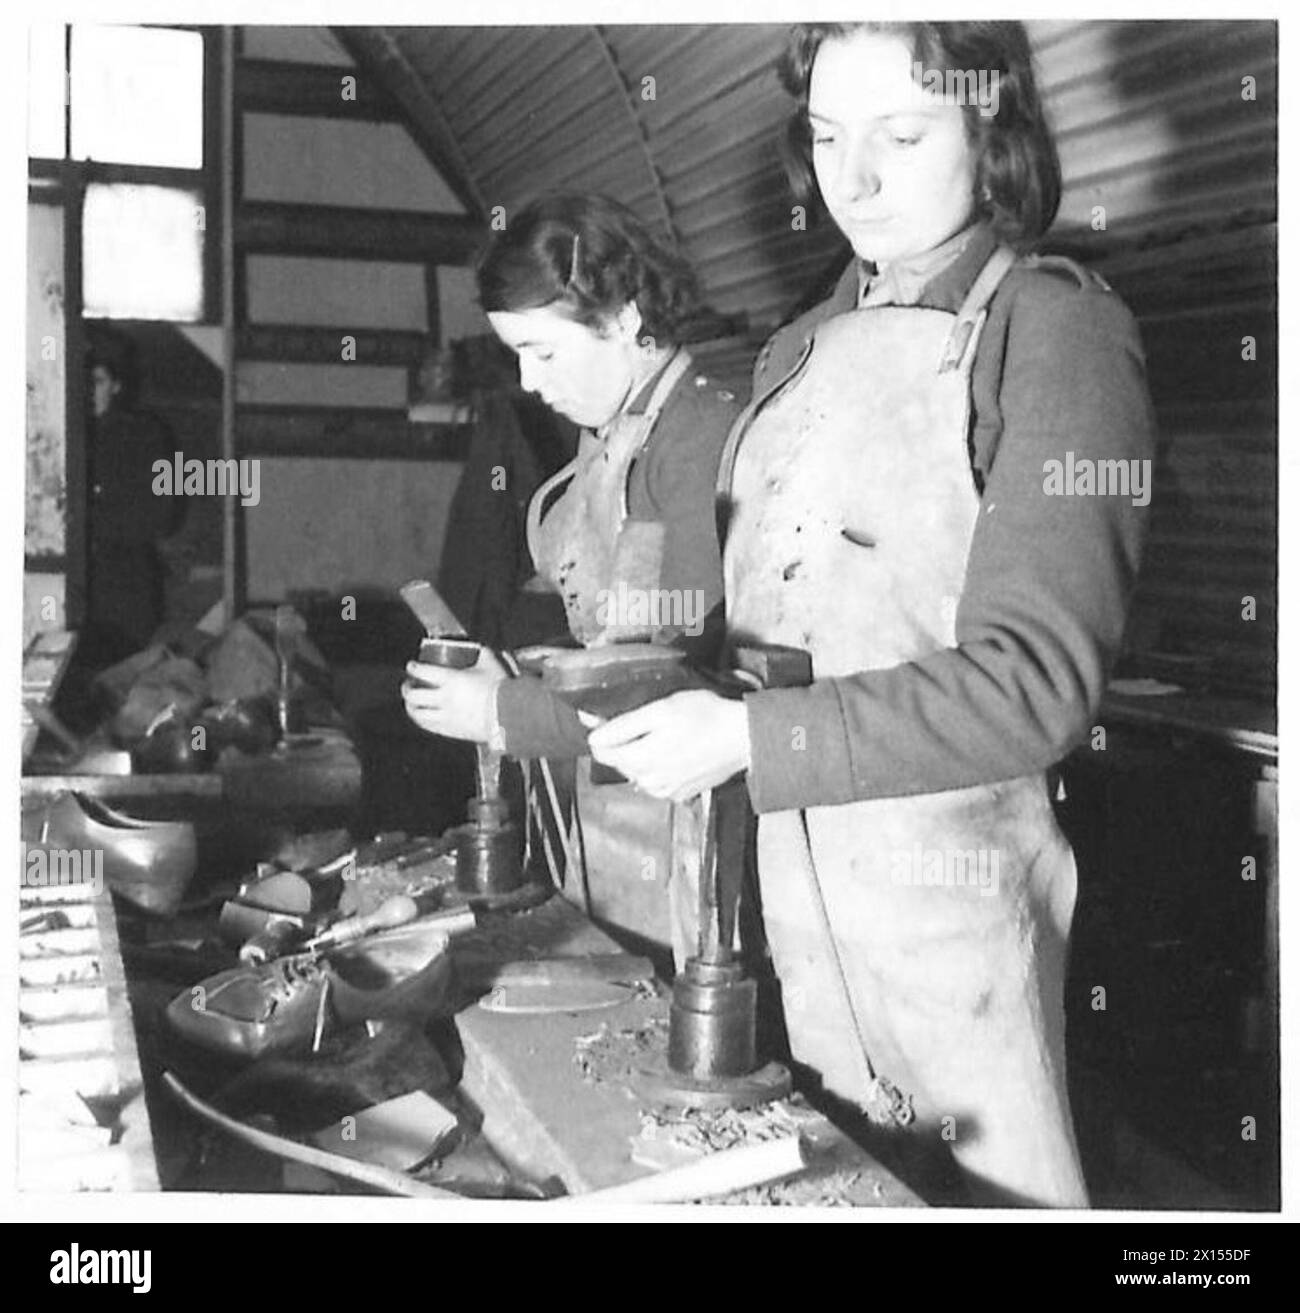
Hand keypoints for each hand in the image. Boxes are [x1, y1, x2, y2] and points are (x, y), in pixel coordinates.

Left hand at [402, 647, 506, 743]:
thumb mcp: (491, 665)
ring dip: (410, 707)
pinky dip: (422, 720)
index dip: (413, 668)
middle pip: (414, 695)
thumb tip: (481, 649)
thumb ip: (483, 654)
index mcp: (451, 680)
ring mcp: (445, 716)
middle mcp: (444, 699)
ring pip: (418, 714)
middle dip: (407, 689)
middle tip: (407, 685)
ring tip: (411, 703)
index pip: (423, 672)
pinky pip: (429, 726)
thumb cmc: (500, 689)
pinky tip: (422, 717)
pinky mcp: (450, 730)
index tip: (411, 666)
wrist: (508, 716)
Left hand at [584, 691, 751, 801]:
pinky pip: (658, 779)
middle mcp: (648, 782)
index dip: (602, 731)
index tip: (611, 717)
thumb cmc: (705, 718)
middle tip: (649, 721)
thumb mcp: (659, 710)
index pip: (600, 751)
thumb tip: (593, 736)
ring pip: (638, 771)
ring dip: (643, 754)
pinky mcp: (680, 794)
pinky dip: (661, 766)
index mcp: (639, 761)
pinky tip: (677, 751)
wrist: (742, 738)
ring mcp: (665, 791)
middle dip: (626, 742)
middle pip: (619, 761)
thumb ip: (622, 725)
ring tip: (667, 735)